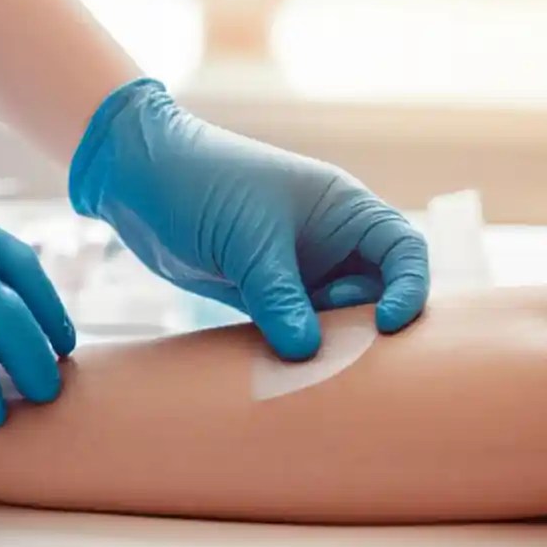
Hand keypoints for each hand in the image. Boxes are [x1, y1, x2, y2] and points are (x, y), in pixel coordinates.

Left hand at [70, 79, 429, 359]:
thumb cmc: (201, 184)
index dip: (408, 289)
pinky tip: (280, 367)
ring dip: (328, 344)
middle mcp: (331, 242)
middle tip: (333, 350)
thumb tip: (305, 353)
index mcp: (345, 209)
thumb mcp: (246, 241)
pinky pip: (296, 329)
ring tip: (302, 362)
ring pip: (336, 319)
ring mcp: (300, 269)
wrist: (137, 179)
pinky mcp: (267, 294)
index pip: (404, 250)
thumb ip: (279, 298)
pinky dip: (294, 350)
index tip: (384, 325)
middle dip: (363, 326)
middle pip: (377, 294)